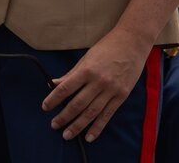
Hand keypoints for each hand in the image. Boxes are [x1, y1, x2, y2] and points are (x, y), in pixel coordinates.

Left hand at [41, 28, 151, 143]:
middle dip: (64, 117)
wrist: (133, 42)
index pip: (65, 88)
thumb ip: (71, 73)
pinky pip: (108, 115)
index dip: (53, 99)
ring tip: (67, 135)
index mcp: (87, 70)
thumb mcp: (86, 57)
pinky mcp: (122, 95)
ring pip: (91, 113)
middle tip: (54, 125)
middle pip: (77, 104)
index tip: (45, 107)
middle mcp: (98, 82)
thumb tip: (55, 84)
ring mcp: (111, 90)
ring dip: (78, 125)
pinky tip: (89, 136)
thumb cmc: (107, 47)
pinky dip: (98, 127)